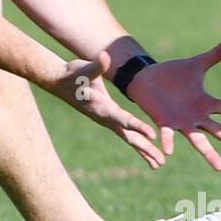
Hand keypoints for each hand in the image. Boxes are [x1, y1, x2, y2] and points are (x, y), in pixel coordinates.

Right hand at [44, 51, 165, 169]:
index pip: (123, 119)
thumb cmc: (73, 74)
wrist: (60, 82)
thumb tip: (103, 56)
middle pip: (128, 136)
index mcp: (102, 108)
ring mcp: (106, 120)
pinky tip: (147, 150)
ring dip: (143, 150)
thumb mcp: (84, 69)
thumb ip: (96, 65)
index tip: (153, 136)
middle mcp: (105, 118)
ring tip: (158, 164)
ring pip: (128, 138)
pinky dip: (137, 142)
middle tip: (160, 163)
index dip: (138, 126)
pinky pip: (125, 133)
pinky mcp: (108, 118)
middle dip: (144, 148)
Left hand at [124, 35, 220, 170]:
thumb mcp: (197, 64)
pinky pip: (168, 134)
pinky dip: (169, 142)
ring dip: (209, 154)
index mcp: (206, 102)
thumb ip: (216, 54)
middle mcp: (197, 116)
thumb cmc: (172, 75)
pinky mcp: (164, 123)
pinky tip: (170, 152)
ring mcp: (182, 122)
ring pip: (199, 141)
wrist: (146, 79)